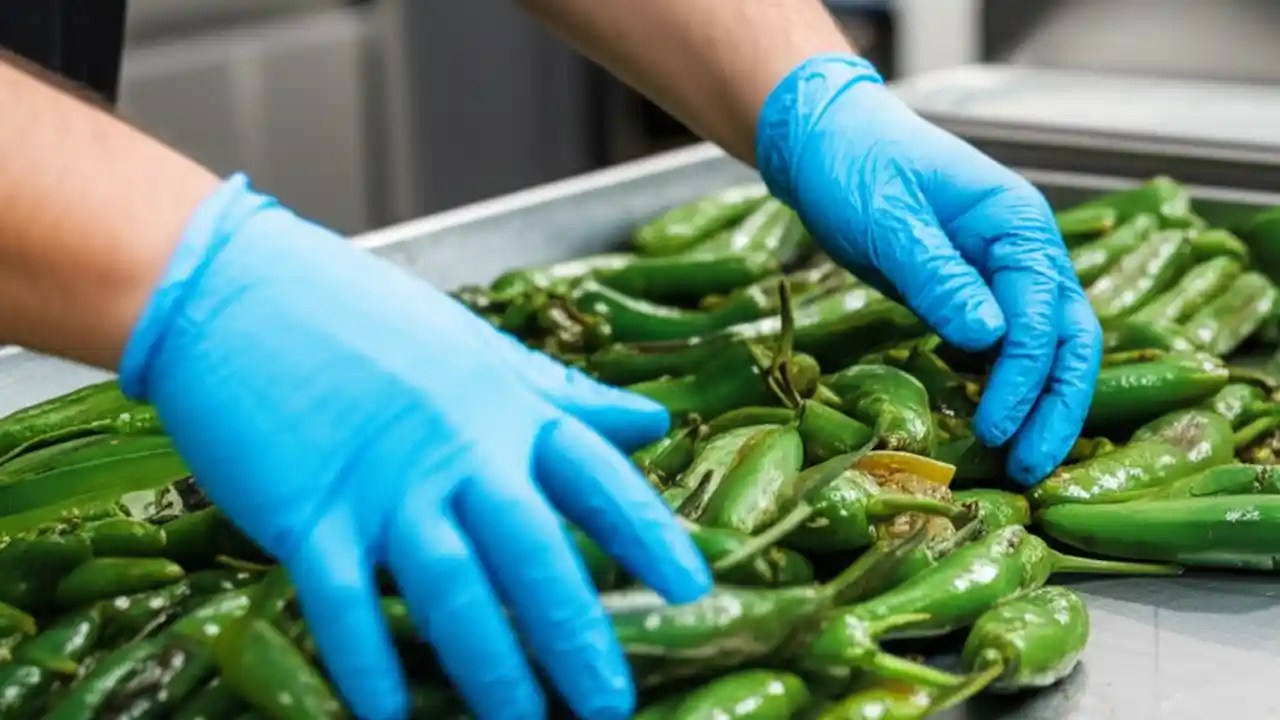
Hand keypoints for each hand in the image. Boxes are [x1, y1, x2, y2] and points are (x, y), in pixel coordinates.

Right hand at [119, 176, 711, 718]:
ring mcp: (380, 483)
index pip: (595, 475)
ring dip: (490, 664)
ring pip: (452, 587)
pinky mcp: (306, 512)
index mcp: (503, 403)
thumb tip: (648, 421)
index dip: (650, 533)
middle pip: (533, 550)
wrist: (234, 288)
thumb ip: (561, 394)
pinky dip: (366, 661)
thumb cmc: (360, 316)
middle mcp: (455, 447)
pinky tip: (390, 713)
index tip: (693, 585)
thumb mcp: (475, 345)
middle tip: (610, 702)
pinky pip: (345, 601)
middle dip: (576, 632)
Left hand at [755, 54, 1101, 483]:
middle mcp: (1024, 250)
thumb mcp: (888, 219)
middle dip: (1055, 405)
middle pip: (1067, 337)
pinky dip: (1006, 387)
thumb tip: (987, 337)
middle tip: (1030, 468)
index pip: (1041, 311)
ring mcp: (1001, 273)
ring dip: (1039, 404)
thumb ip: (936, 275)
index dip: (1022, 374)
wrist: (825, 144)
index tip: (995, 425)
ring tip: (1021, 463)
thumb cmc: (855, 166)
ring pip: (1044, 348)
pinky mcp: (971, 294)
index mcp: (1017, 223)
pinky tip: (994, 426)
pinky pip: (1004, 347)